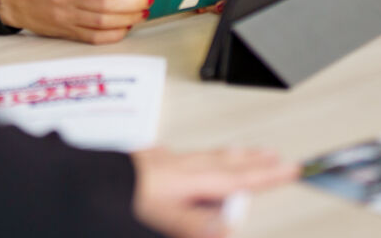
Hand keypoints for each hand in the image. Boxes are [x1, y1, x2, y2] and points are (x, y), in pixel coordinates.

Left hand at [131, 146, 296, 237]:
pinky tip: (188, 157)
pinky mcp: (150, 159)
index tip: (291, 169)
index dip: (267, 176)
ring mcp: (167, 160)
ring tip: (243, 153)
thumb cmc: (120, 195)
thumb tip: (226, 228)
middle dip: (254, 160)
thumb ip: (194, 223)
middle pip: (227, 162)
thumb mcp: (163, 216)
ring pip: (206, 155)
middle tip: (276, 156)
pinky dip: (195, 156)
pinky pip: (182, 155)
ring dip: (229, 155)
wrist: (89, 176)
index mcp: (191, 179)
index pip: (238, 179)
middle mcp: (182, 165)